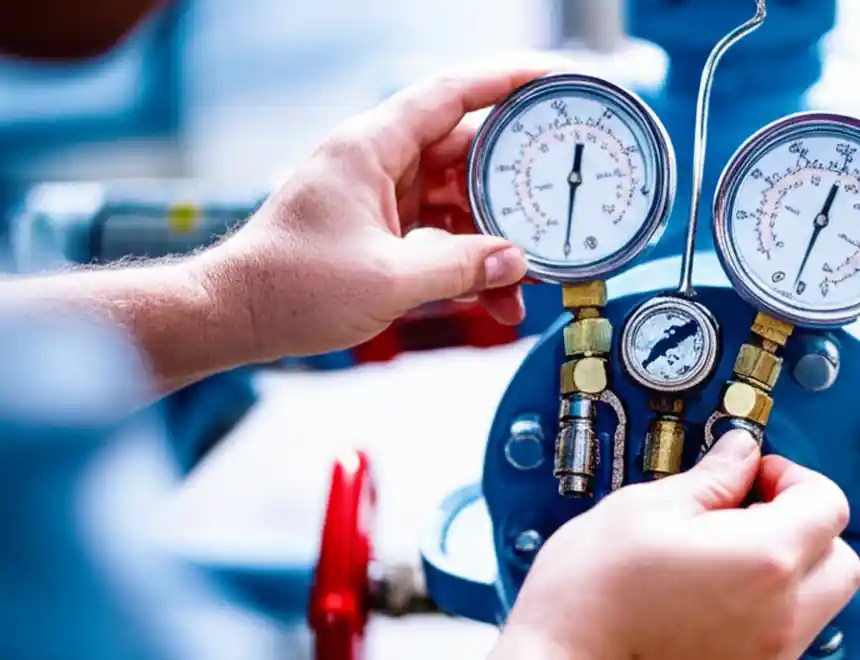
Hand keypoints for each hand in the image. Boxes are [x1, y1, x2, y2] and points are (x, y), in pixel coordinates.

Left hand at [197, 66, 547, 362]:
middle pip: (464, 150)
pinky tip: (495, 292)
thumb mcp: (388, 280)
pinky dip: (468, 256)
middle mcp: (377, 162)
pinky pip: (439, 229)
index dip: (506, 81)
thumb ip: (460, 268)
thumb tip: (514, 262)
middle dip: (513, 180)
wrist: (239, 315)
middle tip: (558, 191)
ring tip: (526, 273)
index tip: (550, 81)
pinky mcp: (380, 228)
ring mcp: (379, 194)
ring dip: (492, 234)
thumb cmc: (290, 286)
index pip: (451, 94)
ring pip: (456, 197)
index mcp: (371, 148)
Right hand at [451, 432, 859, 659]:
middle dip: (806, 526)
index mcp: (765, 561)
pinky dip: (766, 613)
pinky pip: (784, 642)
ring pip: (818, 605)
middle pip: (841, 559)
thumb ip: (708, 478)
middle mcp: (781, 619)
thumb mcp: (641, 511)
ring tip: (722, 557)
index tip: (754, 474)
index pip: (828, 503)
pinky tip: (708, 600)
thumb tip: (738, 455)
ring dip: (791, 572)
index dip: (793, 476)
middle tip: (749, 511)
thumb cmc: (586, 606)